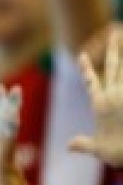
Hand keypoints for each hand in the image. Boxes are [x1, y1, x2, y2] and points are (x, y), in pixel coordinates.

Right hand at [71, 27, 122, 167]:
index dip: (86, 69)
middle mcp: (113, 95)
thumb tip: (68, 146)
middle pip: (113, 67)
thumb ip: (83, 144)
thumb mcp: (98, 149)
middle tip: (114, 32)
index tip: (81, 55)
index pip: (91, 82)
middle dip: (113, 49)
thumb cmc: (118, 151)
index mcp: (100, 104)